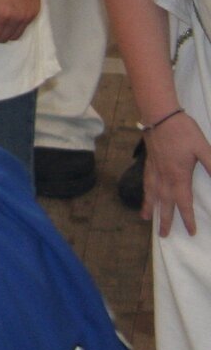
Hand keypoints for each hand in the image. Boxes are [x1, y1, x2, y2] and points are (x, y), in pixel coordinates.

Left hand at [0, 0, 41, 42]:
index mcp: (3, 15)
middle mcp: (18, 19)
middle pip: (4, 38)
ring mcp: (29, 17)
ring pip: (15, 36)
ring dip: (6, 31)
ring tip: (0, 17)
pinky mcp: (36, 12)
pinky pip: (24, 27)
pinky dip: (16, 26)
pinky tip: (11, 13)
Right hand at [145, 111, 210, 236]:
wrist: (159, 115)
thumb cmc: (183, 130)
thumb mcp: (203, 148)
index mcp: (178, 175)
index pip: (183, 202)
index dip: (187, 218)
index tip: (190, 232)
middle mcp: (164, 176)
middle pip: (164, 202)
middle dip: (165, 219)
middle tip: (163, 235)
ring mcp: (154, 168)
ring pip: (151, 193)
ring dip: (150, 207)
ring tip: (146, 218)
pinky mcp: (149, 161)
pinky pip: (146, 182)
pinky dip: (145, 192)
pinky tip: (145, 194)